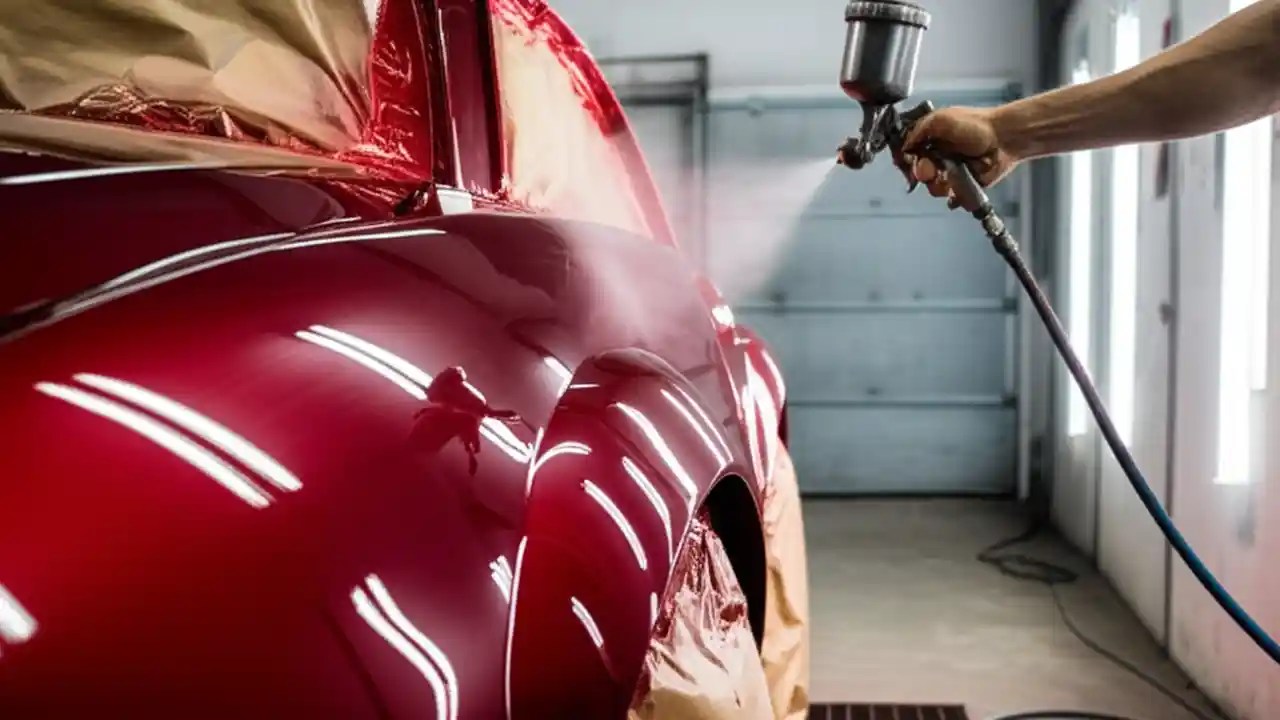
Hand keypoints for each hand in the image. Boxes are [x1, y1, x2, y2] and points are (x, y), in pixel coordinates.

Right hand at [902, 106, 1019, 205]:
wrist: (1004, 140)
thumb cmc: (976, 125)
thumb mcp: (940, 119)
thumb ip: (918, 130)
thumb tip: (904, 148)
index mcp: (930, 139)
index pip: (908, 154)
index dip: (905, 160)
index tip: (908, 162)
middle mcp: (938, 156)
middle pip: (917, 173)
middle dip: (922, 173)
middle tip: (931, 170)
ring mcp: (950, 171)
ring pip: (933, 187)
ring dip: (939, 185)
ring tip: (951, 177)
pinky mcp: (963, 185)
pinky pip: (951, 197)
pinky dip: (953, 197)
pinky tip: (956, 191)